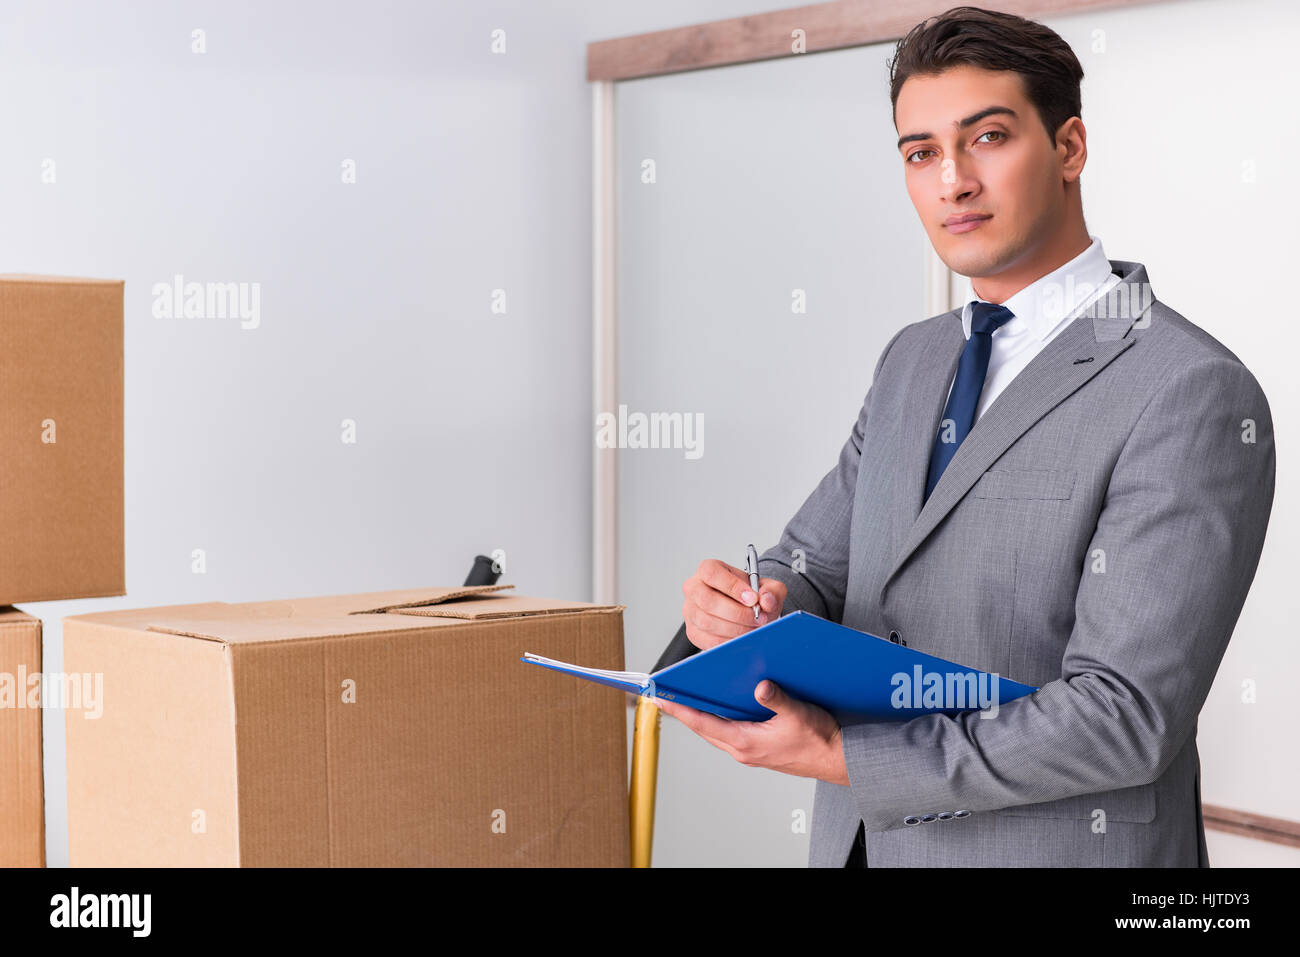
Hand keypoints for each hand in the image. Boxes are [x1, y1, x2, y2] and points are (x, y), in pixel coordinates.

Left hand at [654, 679, 848, 785]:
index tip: (659, 699)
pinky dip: (720, 719)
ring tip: (686, 697)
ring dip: (701, 716)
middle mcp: (744, 750)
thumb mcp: (799, 715)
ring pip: (716, 731)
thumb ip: (778, 700)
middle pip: (704, 728)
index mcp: (747, 742)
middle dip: (683, 711)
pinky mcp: (759, 749)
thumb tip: (760, 687)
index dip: (680, 710)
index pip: (704, 723)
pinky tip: (722, 705)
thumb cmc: (821, 742)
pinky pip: (730, 732)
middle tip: (664, 695)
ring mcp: (751, 751)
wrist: (839, 760)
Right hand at [681, 558, 787, 650]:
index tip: (753, 599)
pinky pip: (707, 640)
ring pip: (707, 622)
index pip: (712, 574)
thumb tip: (766, 601)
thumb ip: (771, 591)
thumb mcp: (766, 587)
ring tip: (753, 629)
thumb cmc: (749, 595)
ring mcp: (690, 610)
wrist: (744, 609)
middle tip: (758, 618)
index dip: (733, 587)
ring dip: (735, 629)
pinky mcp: (693, 631)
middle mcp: (694, 588)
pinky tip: (742, 638)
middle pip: (708, 601)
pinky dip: (728, 641)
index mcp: (708, 570)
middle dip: (737, 613)